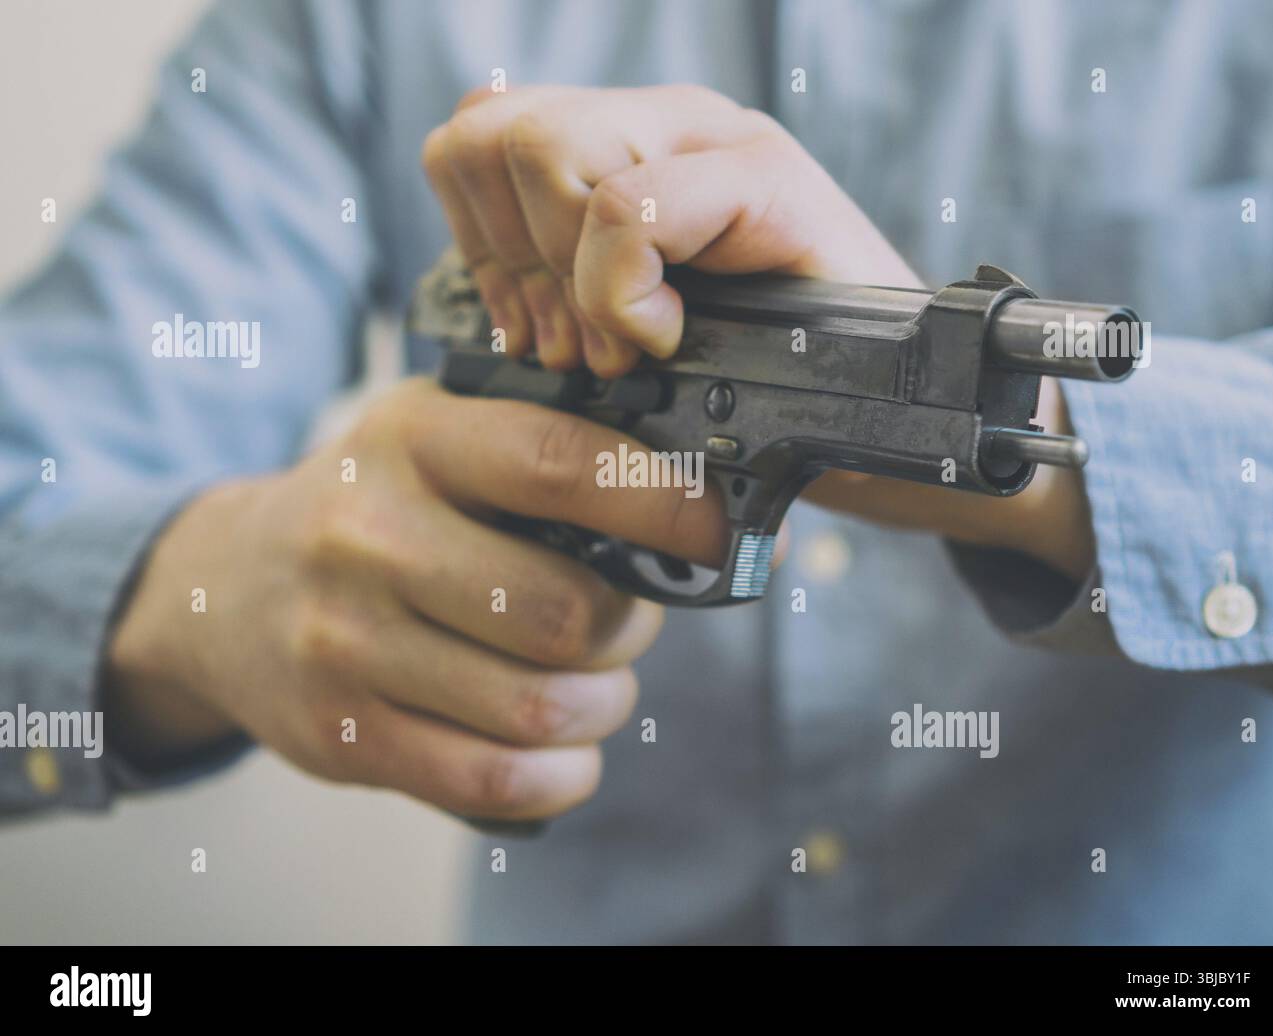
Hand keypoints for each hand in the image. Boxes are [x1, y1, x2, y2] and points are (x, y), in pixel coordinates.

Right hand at [105, 380, 727, 819]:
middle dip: (631, 626)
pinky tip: (568, 750)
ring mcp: (346, 642)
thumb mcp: (436, 440)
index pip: (558, 464)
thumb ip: (544, 455)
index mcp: (412, 440)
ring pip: (539, 707)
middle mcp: (368, 536)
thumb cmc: (373, 508)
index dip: (662, 501)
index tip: (717, 531)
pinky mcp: (342, 734)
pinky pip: (494, 779)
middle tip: (629, 620)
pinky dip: (563, 775)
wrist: (226, 589)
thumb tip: (696, 510)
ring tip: (598, 685)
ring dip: (604, 705)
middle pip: (564, 611)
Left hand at [422, 83, 920, 376]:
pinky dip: (624, 293)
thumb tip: (496, 272)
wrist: (881, 402)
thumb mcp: (623, 333)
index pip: (473, 137)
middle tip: (573, 343)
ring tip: (624, 343)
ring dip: (570, 277)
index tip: (529, 327)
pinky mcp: (765, 175)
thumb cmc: (751, 373)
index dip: (477, 243)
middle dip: (512, 261)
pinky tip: (668, 335)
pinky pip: (628, 207)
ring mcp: (714, 140)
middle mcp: (658, 125)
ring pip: (548, 150)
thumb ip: (559, 281)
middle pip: (495, 134)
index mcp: (617, 148)